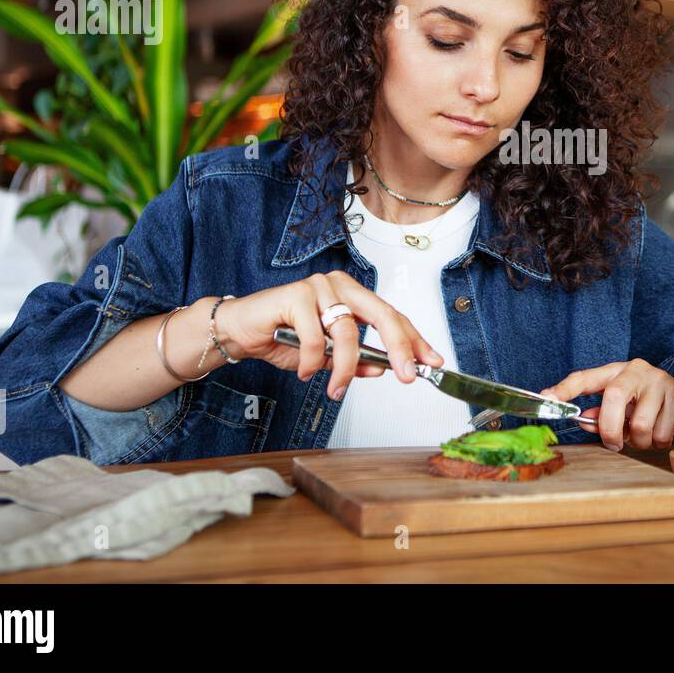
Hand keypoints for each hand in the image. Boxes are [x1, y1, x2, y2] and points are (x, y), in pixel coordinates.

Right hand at [212, 271, 443, 399]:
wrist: (241, 330)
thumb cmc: (283, 337)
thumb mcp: (327, 357)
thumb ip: (356, 359)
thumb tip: (382, 369)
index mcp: (353, 296)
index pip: (393, 316)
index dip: (414, 340)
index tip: (432, 362)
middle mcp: (340, 285)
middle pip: (382, 315)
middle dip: (399, 348)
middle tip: (407, 376)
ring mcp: (319, 286)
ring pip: (347, 332)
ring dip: (344, 368)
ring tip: (335, 388)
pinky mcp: (297, 294)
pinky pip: (316, 338)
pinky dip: (313, 362)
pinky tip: (305, 371)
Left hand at [540, 359, 673, 451]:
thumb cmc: (649, 405)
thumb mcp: (624, 408)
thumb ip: (602, 416)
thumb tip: (585, 423)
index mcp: (617, 371)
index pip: (585, 377)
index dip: (565, 389)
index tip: (547, 399)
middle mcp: (637, 370)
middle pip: (613, 398)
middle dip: (610, 429)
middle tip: (614, 444)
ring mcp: (660, 381)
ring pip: (640, 424)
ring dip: (640, 441)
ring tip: (646, 435)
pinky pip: (661, 433)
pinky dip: (659, 442)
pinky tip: (664, 430)